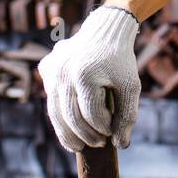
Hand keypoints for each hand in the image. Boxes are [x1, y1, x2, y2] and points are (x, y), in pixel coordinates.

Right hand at [36, 5, 141, 151]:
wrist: (104, 30)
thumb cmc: (120, 60)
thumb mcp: (130, 85)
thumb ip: (127, 115)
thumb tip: (121, 145)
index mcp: (85, 74)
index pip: (91, 114)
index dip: (103, 129)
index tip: (111, 134)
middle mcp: (63, 72)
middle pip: (70, 117)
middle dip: (86, 136)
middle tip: (99, 145)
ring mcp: (51, 70)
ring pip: (55, 112)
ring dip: (68, 134)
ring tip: (80, 147)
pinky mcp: (46, 69)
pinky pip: (51, 100)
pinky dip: (60, 117)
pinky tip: (70, 131)